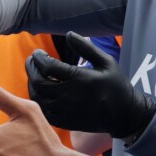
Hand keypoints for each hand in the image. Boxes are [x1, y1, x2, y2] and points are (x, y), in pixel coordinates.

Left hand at [26, 33, 154, 137]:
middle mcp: (69, 95)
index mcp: (79, 78)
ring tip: (34, 75)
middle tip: (30, 61)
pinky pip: (43, 111)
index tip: (37, 53)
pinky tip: (39, 91)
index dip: (38, 58)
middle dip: (31, 69)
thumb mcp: (106, 61)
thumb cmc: (116, 85)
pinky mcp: (65, 122)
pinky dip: (38, 100)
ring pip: (38, 97)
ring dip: (32, 84)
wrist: (124, 114)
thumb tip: (68, 34)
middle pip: (39, 81)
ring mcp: (66, 110)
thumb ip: (86, 47)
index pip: (48, 66)